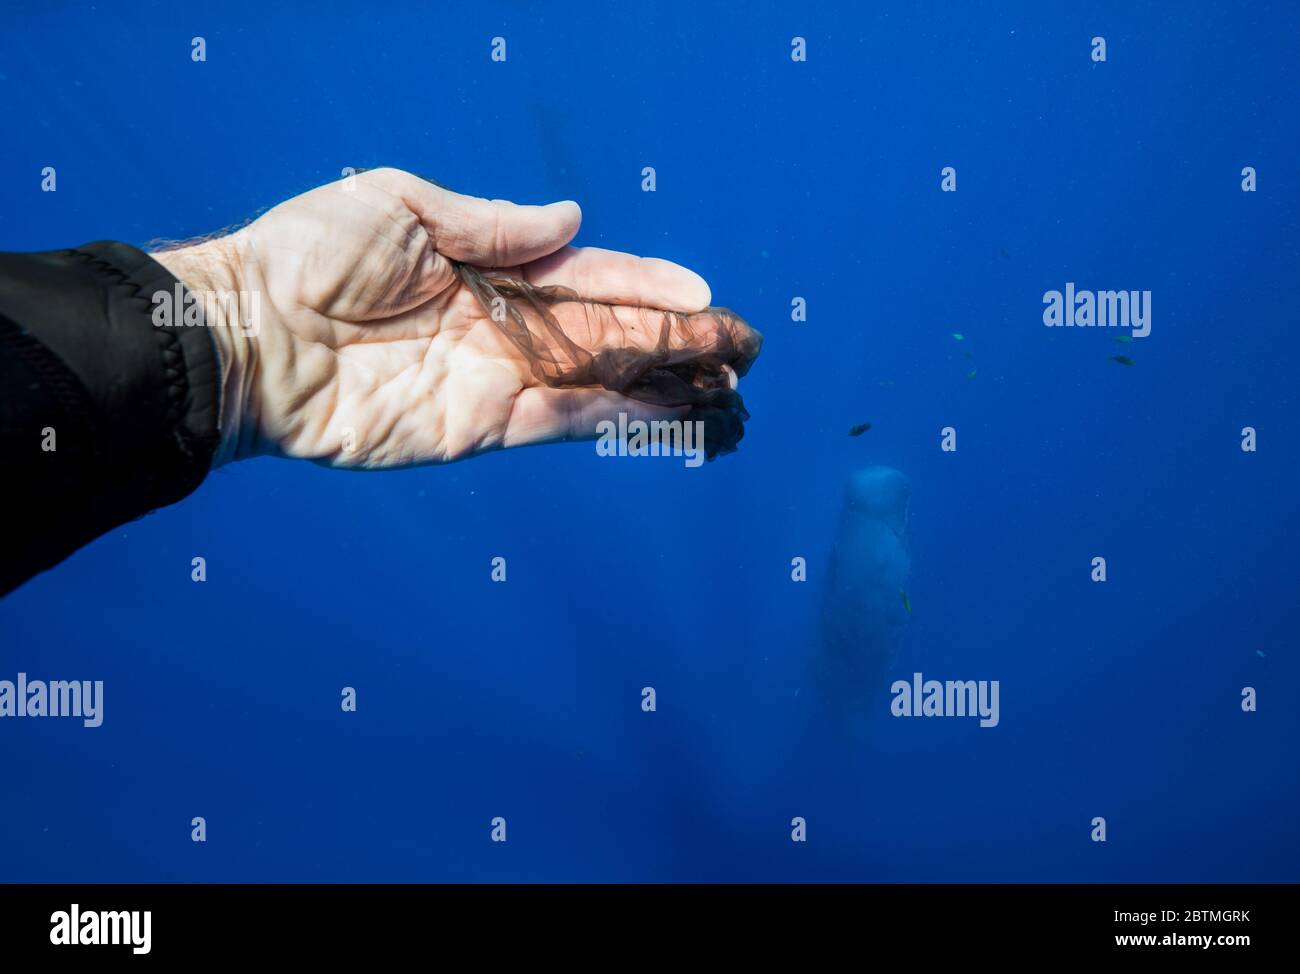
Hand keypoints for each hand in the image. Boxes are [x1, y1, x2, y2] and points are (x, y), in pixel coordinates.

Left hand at [153, 167, 752, 468]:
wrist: (246, 336)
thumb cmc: (309, 256)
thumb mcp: (401, 205)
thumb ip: (493, 223)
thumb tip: (572, 220)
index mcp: (486, 266)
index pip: (587, 276)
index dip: (647, 284)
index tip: (705, 293)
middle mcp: (502, 326)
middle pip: (608, 332)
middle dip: (676, 338)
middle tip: (742, 348)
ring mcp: (495, 380)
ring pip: (600, 382)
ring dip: (664, 386)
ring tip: (727, 390)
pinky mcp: (480, 428)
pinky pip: (564, 421)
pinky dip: (618, 418)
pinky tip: (670, 415)